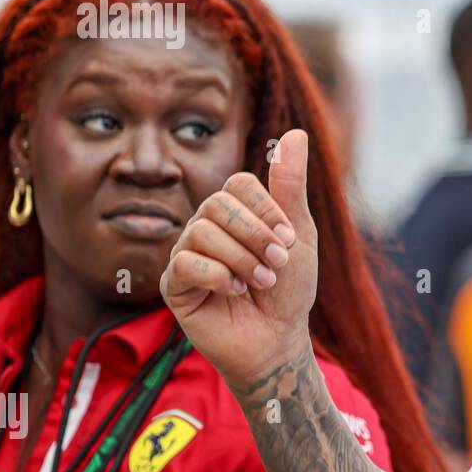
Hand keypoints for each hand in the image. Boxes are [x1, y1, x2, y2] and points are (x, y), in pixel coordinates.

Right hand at [160, 129, 317, 387]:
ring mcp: (187, 253)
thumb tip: (296, 133)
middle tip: (276, 264)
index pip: (239, 183)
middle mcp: (207, 225)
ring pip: (200, 232)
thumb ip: (291, 184)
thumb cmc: (290, 288)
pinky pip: (184, 263)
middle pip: (217, 204)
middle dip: (255, 236)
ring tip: (259, 282)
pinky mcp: (174, 284)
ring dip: (241, 260)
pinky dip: (217, 277)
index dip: (267, 211)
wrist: (278, 338)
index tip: (289, 240)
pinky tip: (232, 292)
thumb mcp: (298, 232)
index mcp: (236, 210)